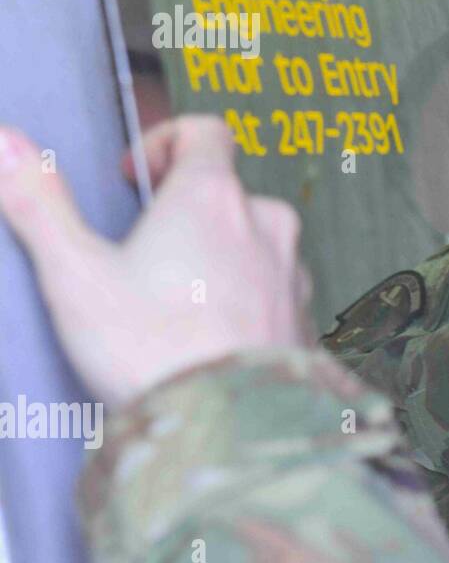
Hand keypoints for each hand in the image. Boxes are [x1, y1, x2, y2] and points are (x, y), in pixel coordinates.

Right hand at [0, 116, 312, 405]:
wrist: (232, 431)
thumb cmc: (155, 354)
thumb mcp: (76, 274)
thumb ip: (39, 202)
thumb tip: (4, 141)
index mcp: (213, 198)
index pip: (205, 130)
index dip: (164, 141)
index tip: (133, 178)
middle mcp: (266, 224)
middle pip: (226, 192)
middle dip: (183, 213)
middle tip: (141, 257)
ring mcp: (292, 271)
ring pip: (252, 243)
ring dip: (216, 258)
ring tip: (171, 306)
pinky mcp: (305, 317)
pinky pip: (272, 290)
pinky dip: (242, 300)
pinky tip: (207, 339)